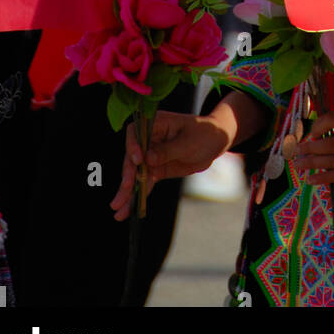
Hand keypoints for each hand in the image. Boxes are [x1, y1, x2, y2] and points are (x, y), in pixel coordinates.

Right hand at [110, 111, 230, 220]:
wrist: (216, 142)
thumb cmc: (204, 134)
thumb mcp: (188, 142)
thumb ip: (167, 151)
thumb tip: (147, 160)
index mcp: (156, 124)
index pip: (135, 133)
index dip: (133, 147)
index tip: (138, 161)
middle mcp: (149, 139)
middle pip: (132, 157)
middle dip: (127, 175)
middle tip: (124, 190)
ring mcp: (151, 156)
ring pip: (135, 174)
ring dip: (127, 192)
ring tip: (118, 208)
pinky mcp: (156, 169)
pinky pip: (145, 183)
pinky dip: (138, 196)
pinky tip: (128, 210)